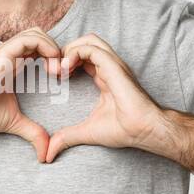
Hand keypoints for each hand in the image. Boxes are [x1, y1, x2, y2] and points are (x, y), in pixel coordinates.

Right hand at [0, 27, 64, 161]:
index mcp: (12, 63)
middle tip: (62, 73)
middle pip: (39, 34)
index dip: (54, 56)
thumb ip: (33, 132)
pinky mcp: (1, 54)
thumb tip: (45, 153)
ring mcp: (4, 51)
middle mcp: (9, 53)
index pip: (37, 46)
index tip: (61, 77)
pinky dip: (45, 48)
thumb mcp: (14, 122)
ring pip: (36, 33)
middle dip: (56, 50)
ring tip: (57, 71)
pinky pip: (28, 40)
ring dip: (53, 48)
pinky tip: (50, 68)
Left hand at [45, 34, 166, 163]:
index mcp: (104, 77)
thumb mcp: (87, 132)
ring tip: (59, 69)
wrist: (144, 130)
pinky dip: (74, 54)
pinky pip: (91, 48)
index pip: (82, 56)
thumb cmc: (125, 129)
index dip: (65, 62)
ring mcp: (113, 65)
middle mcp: (109, 67)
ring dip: (69, 49)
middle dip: (65, 51)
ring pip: (88, 40)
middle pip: (85, 42)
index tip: (54, 78)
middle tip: (53, 71)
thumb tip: (48, 153)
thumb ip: (67, 137)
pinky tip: (65, 70)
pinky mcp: (114, 66)